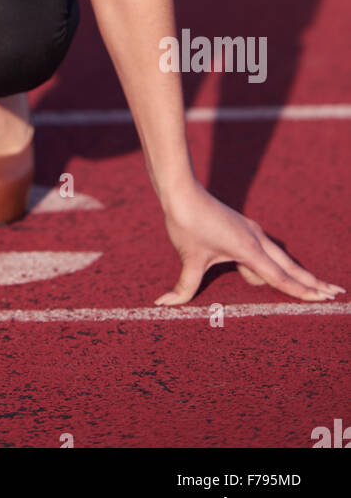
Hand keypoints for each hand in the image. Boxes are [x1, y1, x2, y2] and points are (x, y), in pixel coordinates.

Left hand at [155, 180, 344, 305]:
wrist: (182, 192)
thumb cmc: (187, 224)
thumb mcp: (188, 258)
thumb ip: (183, 287)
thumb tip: (163, 304)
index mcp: (249, 249)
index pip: (281, 277)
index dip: (302, 291)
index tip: (323, 298)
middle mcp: (256, 240)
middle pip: (290, 267)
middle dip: (312, 282)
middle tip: (335, 293)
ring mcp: (251, 232)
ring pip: (278, 259)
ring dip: (293, 274)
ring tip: (312, 288)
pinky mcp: (243, 229)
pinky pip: (262, 252)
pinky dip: (267, 265)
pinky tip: (252, 276)